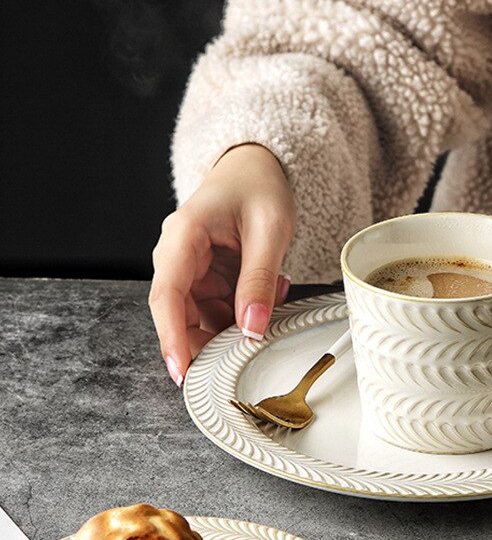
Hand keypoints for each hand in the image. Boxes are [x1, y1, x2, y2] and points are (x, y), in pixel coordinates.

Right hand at [149, 144, 295, 386]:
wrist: (255, 168)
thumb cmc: (260, 187)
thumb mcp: (270, 229)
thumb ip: (259, 279)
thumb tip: (251, 329)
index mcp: (183, 235)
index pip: (167, 295)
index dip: (172, 337)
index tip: (182, 371)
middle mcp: (177, 255)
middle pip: (179, 314)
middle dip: (211, 339)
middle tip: (246, 354)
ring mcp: (190, 268)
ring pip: (201, 316)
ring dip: (236, 323)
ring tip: (275, 296)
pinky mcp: (205, 277)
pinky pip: (218, 309)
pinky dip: (244, 311)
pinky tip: (272, 290)